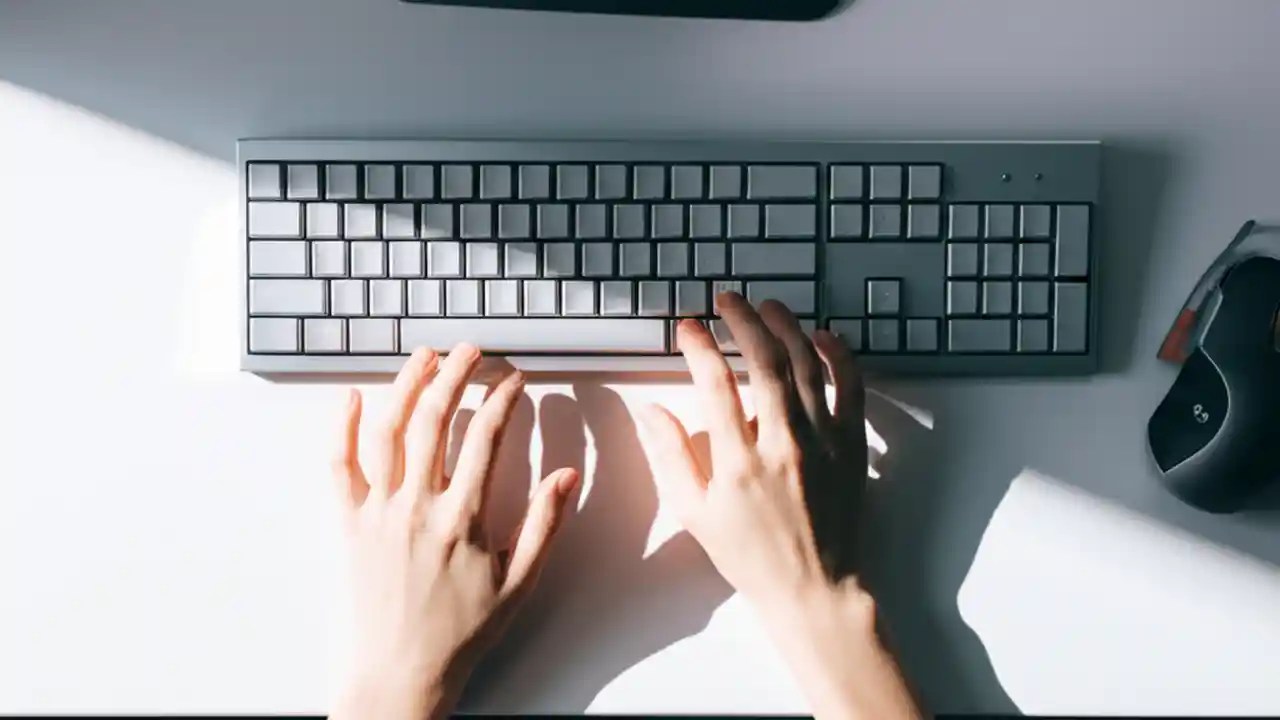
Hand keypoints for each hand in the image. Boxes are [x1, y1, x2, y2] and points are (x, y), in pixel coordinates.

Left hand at [329, 346, 578, 719]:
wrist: (400, 673)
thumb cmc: (459, 634)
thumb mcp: (518, 584)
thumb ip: (543, 526)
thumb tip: (565, 477)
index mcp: (462, 519)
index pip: (486, 438)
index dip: (503, 399)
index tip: (513, 379)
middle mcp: (417, 507)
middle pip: (434, 420)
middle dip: (456, 374)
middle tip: (471, 352)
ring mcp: (378, 512)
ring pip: (387, 431)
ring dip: (406, 386)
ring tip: (424, 358)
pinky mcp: (349, 524)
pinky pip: (338, 466)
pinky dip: (340, 428)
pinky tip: (350, 398)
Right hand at [637, 294, 865, 608]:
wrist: (814, 587)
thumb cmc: (751, 555)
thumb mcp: (695, 513)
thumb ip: (670, 457)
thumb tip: (649, 411)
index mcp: (739, 462)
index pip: (716, 383)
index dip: (698, 346)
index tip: (688, 327)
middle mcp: (784, 444)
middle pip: (764, 361)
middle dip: (743, 320)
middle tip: (727, 301)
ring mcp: (823, 442)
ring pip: (807, 364)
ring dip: (786, 326)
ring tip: (766, 306)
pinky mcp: (851, 445)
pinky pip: (851, 387)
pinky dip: (839, 355)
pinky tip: (822, 335)